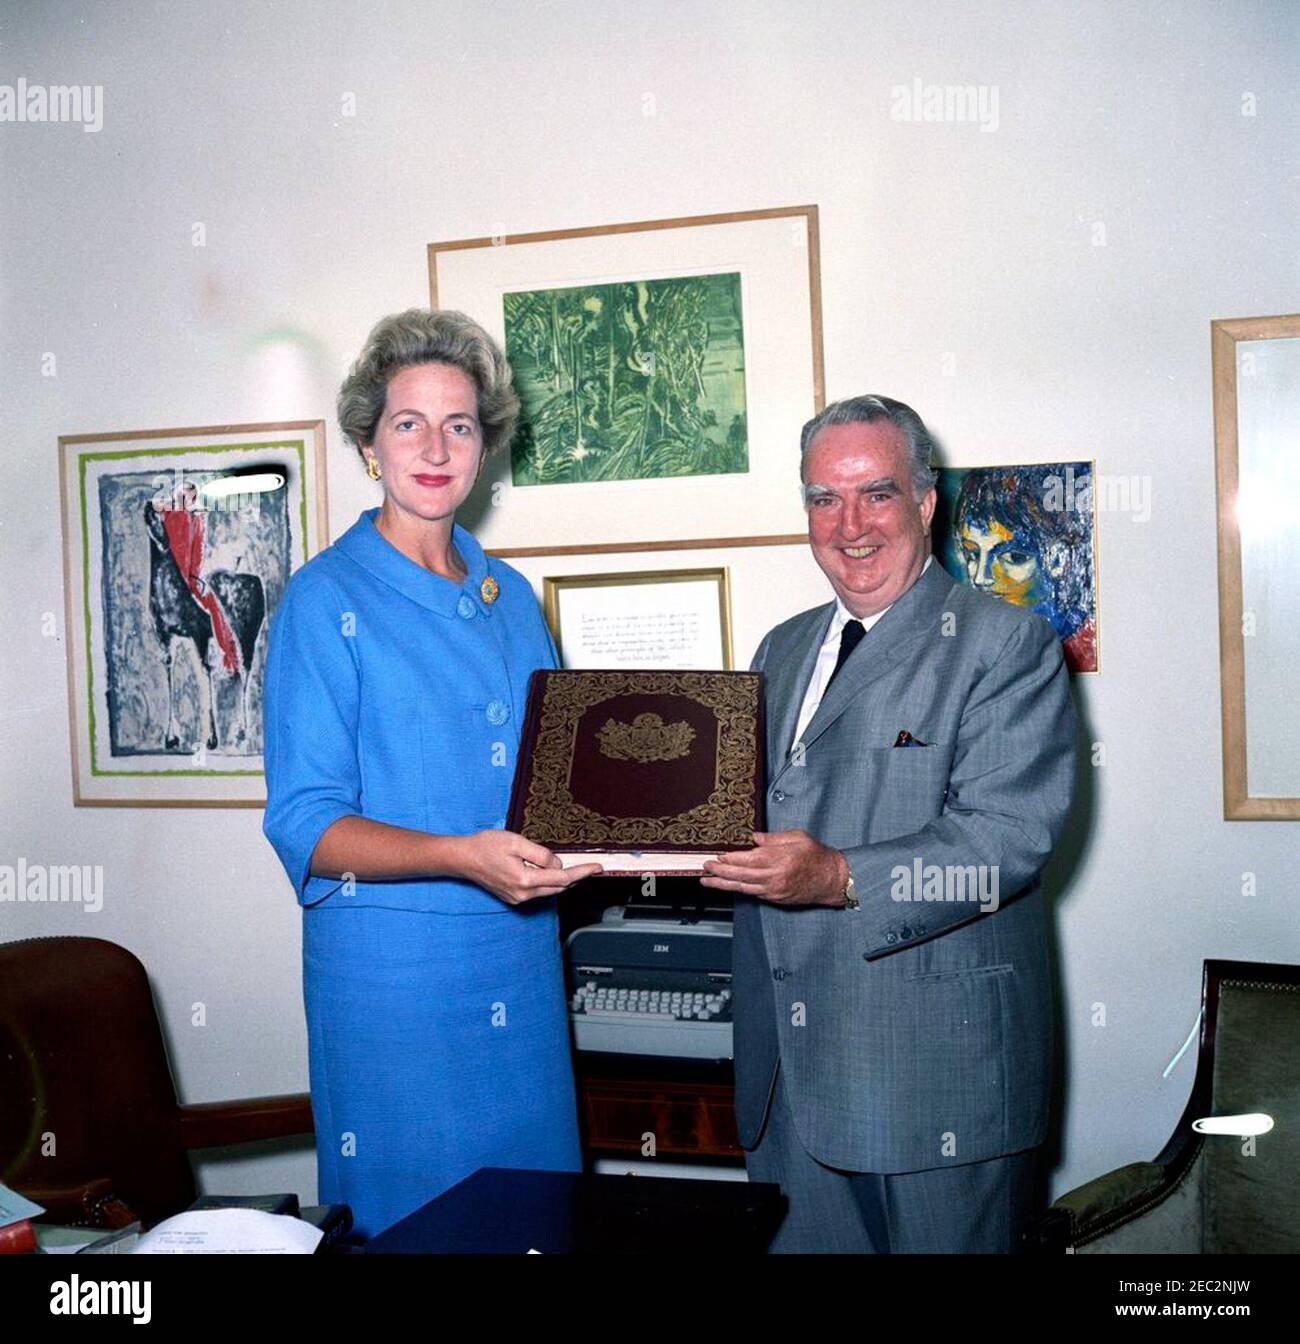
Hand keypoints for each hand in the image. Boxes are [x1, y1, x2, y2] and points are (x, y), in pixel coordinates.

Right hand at [453, 830, 602, 905]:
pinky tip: (548, 870)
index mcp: (526, 880)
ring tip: (570, 865)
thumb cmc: (486, 846)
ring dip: (561, 879)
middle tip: (589, 865)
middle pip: (559, 887)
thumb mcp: (516, 842)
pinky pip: (538, 891)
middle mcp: (523, 894)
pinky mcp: (513, 897)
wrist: (463, 859)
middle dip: (575, 877)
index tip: (598, 868)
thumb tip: (558, 864)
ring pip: (549, 890)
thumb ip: (540, 854)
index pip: (563, 878)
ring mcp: (518, 898)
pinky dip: (547, 881)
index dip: (583, 872)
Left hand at [699, 830, 848, 906]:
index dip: (728, 859)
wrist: (833, 880)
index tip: (715, 856)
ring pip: (743, 888)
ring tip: (707, 881)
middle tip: (704, 868)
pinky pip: (753, 893)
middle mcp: (773, 877)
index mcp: (778, 859)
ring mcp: (774, 890)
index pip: (746, 860)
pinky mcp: (776, 898)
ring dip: (723, 884)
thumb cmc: (817, 855)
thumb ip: (774, 838)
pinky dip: (739, 889)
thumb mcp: (797, 837)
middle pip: (740, 875)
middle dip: (719, 872)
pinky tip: (729, 885)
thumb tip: (754, 838)